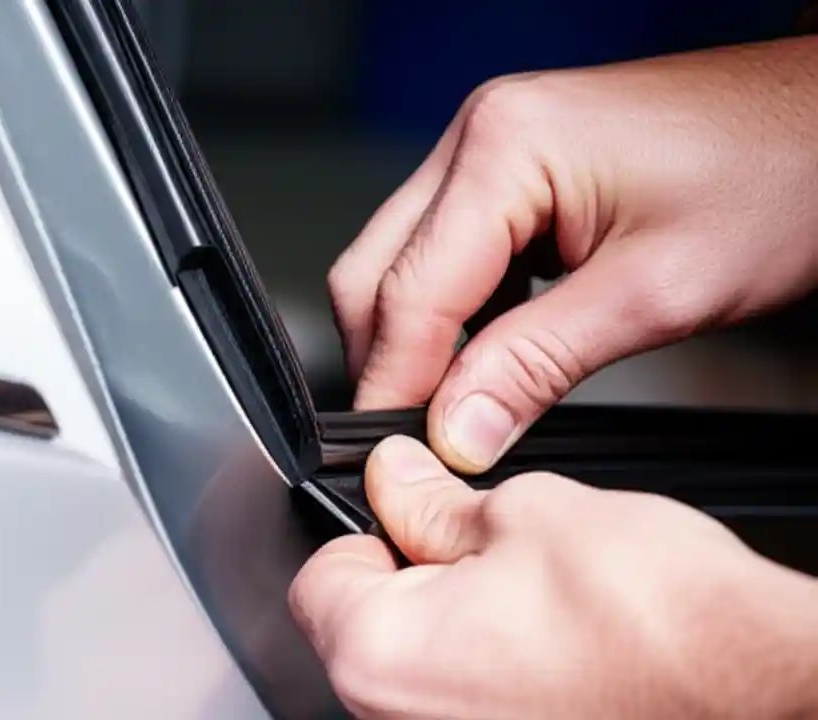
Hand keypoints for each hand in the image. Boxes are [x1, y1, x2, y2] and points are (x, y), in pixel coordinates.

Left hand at [289, 436, 817, 718]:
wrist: (764, 691)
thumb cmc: (660, 620)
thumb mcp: (525, 513)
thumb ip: (433, 501)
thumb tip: (396, 479)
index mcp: (380, 655)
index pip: (320, 578)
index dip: (364, 528)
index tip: (408, 509)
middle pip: (365, 629)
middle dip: (411, 576)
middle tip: (483, 544)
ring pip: (420, 669)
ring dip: (457, 623)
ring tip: (533, 596)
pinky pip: (467, 703)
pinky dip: (494, 669)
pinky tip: (554, 643)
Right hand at [329, 36, 817, 472]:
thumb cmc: (776, 177)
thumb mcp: (655, 293)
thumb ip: (535, 365)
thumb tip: (455, 432)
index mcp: (503, 148)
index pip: (408, 292)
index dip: (397, 386)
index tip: (403, 457)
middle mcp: (478, 134)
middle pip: (376, 272)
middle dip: (390, 362)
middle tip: (425, 440)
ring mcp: (489, 145)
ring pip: (400, 262)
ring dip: (420, 339)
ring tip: (466, 401)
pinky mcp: (510, 165)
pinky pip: (445, 249)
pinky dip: (454, 311)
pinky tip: (492, 350)